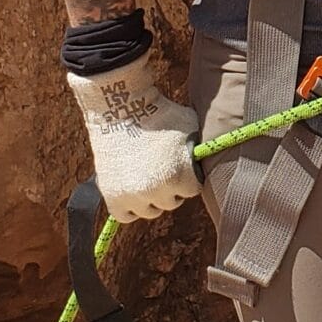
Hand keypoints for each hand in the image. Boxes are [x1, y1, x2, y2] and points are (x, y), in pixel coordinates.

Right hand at [67, 53, 200, 220]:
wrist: (121, 106)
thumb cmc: (160, 114)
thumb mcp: (191, 129)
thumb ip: (200, 152)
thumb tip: (211, 159)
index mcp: (179, 177)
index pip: (193, 190)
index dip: (189, 175)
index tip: (181, 164)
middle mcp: (155, 190)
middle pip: (172, 202)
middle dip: (171, 187)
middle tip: (162, 167)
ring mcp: (131, 195)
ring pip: (150, 211)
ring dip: (151, 198)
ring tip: (147, 176)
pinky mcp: (111, 195)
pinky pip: (125, 215)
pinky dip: (129, 207)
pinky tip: (132, 190)